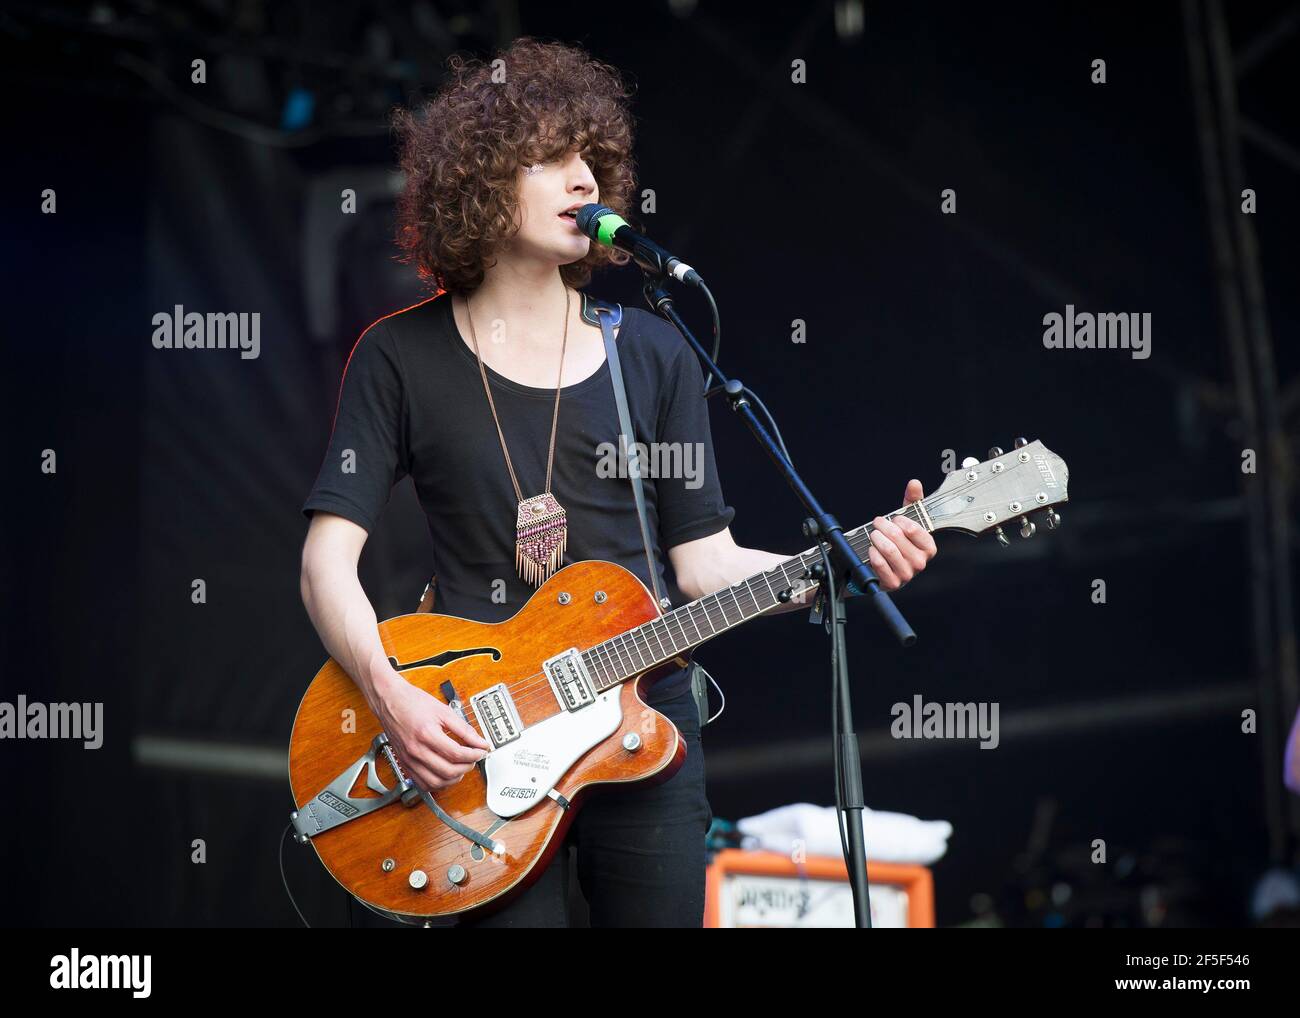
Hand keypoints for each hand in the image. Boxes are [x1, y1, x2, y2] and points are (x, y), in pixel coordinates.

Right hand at [370, 662, 491, 791]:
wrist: (389, 700)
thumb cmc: (412, 702)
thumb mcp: (443, 711)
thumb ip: (464, 728)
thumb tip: (480, 741)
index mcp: (426, 734)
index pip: (456, 754)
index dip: (474, 754)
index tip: (482, 750)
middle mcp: (416, 750)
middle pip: (448, 771)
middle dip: (467, 767)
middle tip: (474, 758)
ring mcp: (408, 760)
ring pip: (435, 783)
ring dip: (453, 779)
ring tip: (462, 767)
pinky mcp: (405, 764)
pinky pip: (422, 784)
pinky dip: (437, 784)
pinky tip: (445, 775)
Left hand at [866, 479, 937, 591]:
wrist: (883, 567)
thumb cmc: (898, 542)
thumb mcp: (906, 521)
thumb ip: (912, 501)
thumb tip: (914, 484)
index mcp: (928, 547)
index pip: (915, 530)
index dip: (901, 521)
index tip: (894, 519)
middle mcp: (920, 562)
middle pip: (898, 538)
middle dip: (884, 527)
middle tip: (877, 523)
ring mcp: (907, 574)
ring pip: (889, 550)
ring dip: (877, 538)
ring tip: (873, 534)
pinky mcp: (892, 582)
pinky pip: (880, 564)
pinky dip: (873, 554)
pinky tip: (871, 549)